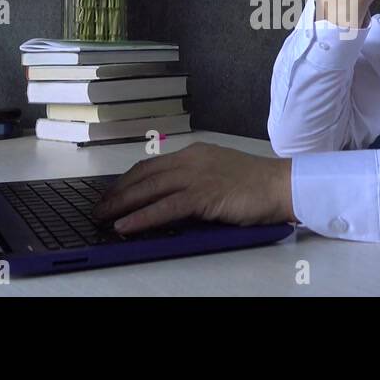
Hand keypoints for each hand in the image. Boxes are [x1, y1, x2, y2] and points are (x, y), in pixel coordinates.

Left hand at [91, 142, 297, 234]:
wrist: (281, 185)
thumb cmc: (257, 185)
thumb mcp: (220, 174)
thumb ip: (196, 181)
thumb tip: (171, 199)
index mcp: (195, 153)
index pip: (152, 165)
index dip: (129, 180)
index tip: (113, 193)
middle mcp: (191, 160)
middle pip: (144, 175)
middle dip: (117, 192)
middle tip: (98, 208)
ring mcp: (197, 176)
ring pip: (149, 189)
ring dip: (122, 204)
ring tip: (103, 218)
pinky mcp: (204, 195)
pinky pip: (165, 207)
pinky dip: (142, 217)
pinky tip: (125, 226)